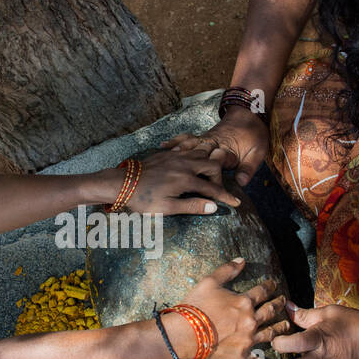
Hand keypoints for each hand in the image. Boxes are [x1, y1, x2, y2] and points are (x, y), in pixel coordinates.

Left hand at [123, 147, 243, 214]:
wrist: (122, 183)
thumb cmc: (144, 200)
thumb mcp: (168, 208)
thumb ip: (192, 206)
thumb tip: (214, 207)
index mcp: (186, 179)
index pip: (213, 188)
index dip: (226, 197)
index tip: (236, 203)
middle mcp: (184, 164)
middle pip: (212, 164)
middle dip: (218, 177)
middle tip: (215, 190)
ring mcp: (175, 157)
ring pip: (201, 153)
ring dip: (207, 164)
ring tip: (206, 177)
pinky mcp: (168, 154)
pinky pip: (188, 150)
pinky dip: (195, 157)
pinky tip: (191, 167)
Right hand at [159, 106, 269, 186]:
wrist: (250, 110)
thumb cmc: (255, 133)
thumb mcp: (259, 151)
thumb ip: (249, 167)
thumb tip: (242, 183)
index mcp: (225, 149)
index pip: (215, 167)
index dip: (213, 182)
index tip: (208, 194)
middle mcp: (211, 143)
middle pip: (196, 158)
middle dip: (188, 172)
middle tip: (177, 185)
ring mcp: (204, 139)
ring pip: (187, 147)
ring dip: (176, 156)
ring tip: (162, 168)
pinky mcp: (201, 137)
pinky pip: (184, 138)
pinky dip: (173, 142)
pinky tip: (162, 146)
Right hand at [171, 257, 286, 358]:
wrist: (182, 335)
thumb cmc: (194, 307)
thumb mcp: (208, 282)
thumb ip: (227, 270)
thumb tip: (242, 260)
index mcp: (244, 302)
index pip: (263, 291)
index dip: (270, 285)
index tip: (274, 283)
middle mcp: (250, 321)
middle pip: (271, 311)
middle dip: (279, 304)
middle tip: (284, 301)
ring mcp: (248, 340)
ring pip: (272, 333)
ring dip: (281, 328)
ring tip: (286, 325)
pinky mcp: (242, 357)